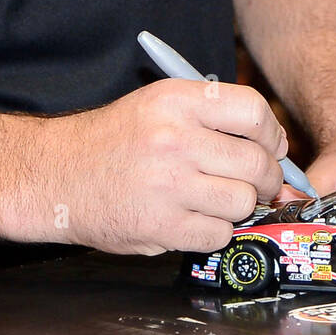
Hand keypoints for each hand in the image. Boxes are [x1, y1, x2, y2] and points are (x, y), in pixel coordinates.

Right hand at [17, 80, 287, 255]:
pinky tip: (191, 218)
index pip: (254, 111)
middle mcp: (174, 138)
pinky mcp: (162, 225)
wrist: (58, 174)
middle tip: (253, 183)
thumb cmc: (114, 140)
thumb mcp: (157, 105)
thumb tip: (277, 151)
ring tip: (213, 199)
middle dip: (265, 179)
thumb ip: (212, 120)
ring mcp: (169, 184)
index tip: (269, 147)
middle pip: (257, 162)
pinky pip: (217, 234)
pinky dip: (212, 231)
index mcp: (176, 100)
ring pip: (242, 202)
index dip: (271, 134)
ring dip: (236, 207)